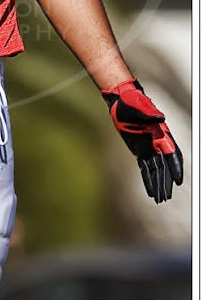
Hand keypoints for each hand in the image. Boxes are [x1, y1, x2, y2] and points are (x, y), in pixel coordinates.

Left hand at [102, 78, 182, 203]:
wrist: (121, 100)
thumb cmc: (131, 102)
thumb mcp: (138, 106)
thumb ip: (148, 113)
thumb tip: (160, 117)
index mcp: (160, 133)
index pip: (171, 153)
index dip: (175, 167)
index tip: (178, 181)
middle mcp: (157, 143)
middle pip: (164, 166)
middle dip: (166, 182)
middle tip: (166, 197)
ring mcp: (148, 147)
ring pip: (156, 170)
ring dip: (158, 184)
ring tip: (159, 199)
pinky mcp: (139, 150)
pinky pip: (145, 168)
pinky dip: (148, 180)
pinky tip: (150, 191)